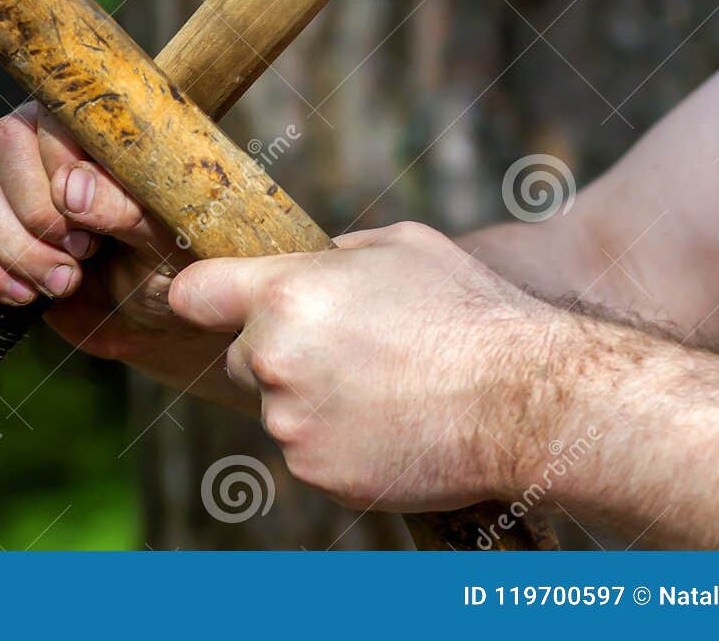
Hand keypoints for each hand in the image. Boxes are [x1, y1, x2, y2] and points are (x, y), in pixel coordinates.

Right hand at [0, 103, 247, 406]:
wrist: (153, 314)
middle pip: (2, 149)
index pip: (49, 120)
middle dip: (36, 218)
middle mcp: (42, 141)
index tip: (93, 232)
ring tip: (64, 284)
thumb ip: (124, 206)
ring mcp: (7, 182)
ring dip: (15, 249)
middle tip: (81, 257)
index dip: (59, 176)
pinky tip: (25, 296)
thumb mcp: (166, 236)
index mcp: (93, 125)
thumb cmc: (173, 259)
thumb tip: (70, 188)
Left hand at [169, 222, 557, 511]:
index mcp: (284, 294)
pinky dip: (337, 443)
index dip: (205, 295)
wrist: (524, 399)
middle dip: (279, 351)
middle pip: (243, 355)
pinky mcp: (315, 472)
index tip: (216, 301)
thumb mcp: (399, 246)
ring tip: (383, 388)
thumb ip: (331, 256)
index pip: (194, 293)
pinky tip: (390, 425)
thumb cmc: (468, 311)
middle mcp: (274, 358)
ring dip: (310, 400)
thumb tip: (306, 263)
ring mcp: (291, 422)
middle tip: (349, 349)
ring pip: (277, 406)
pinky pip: (307, 451)